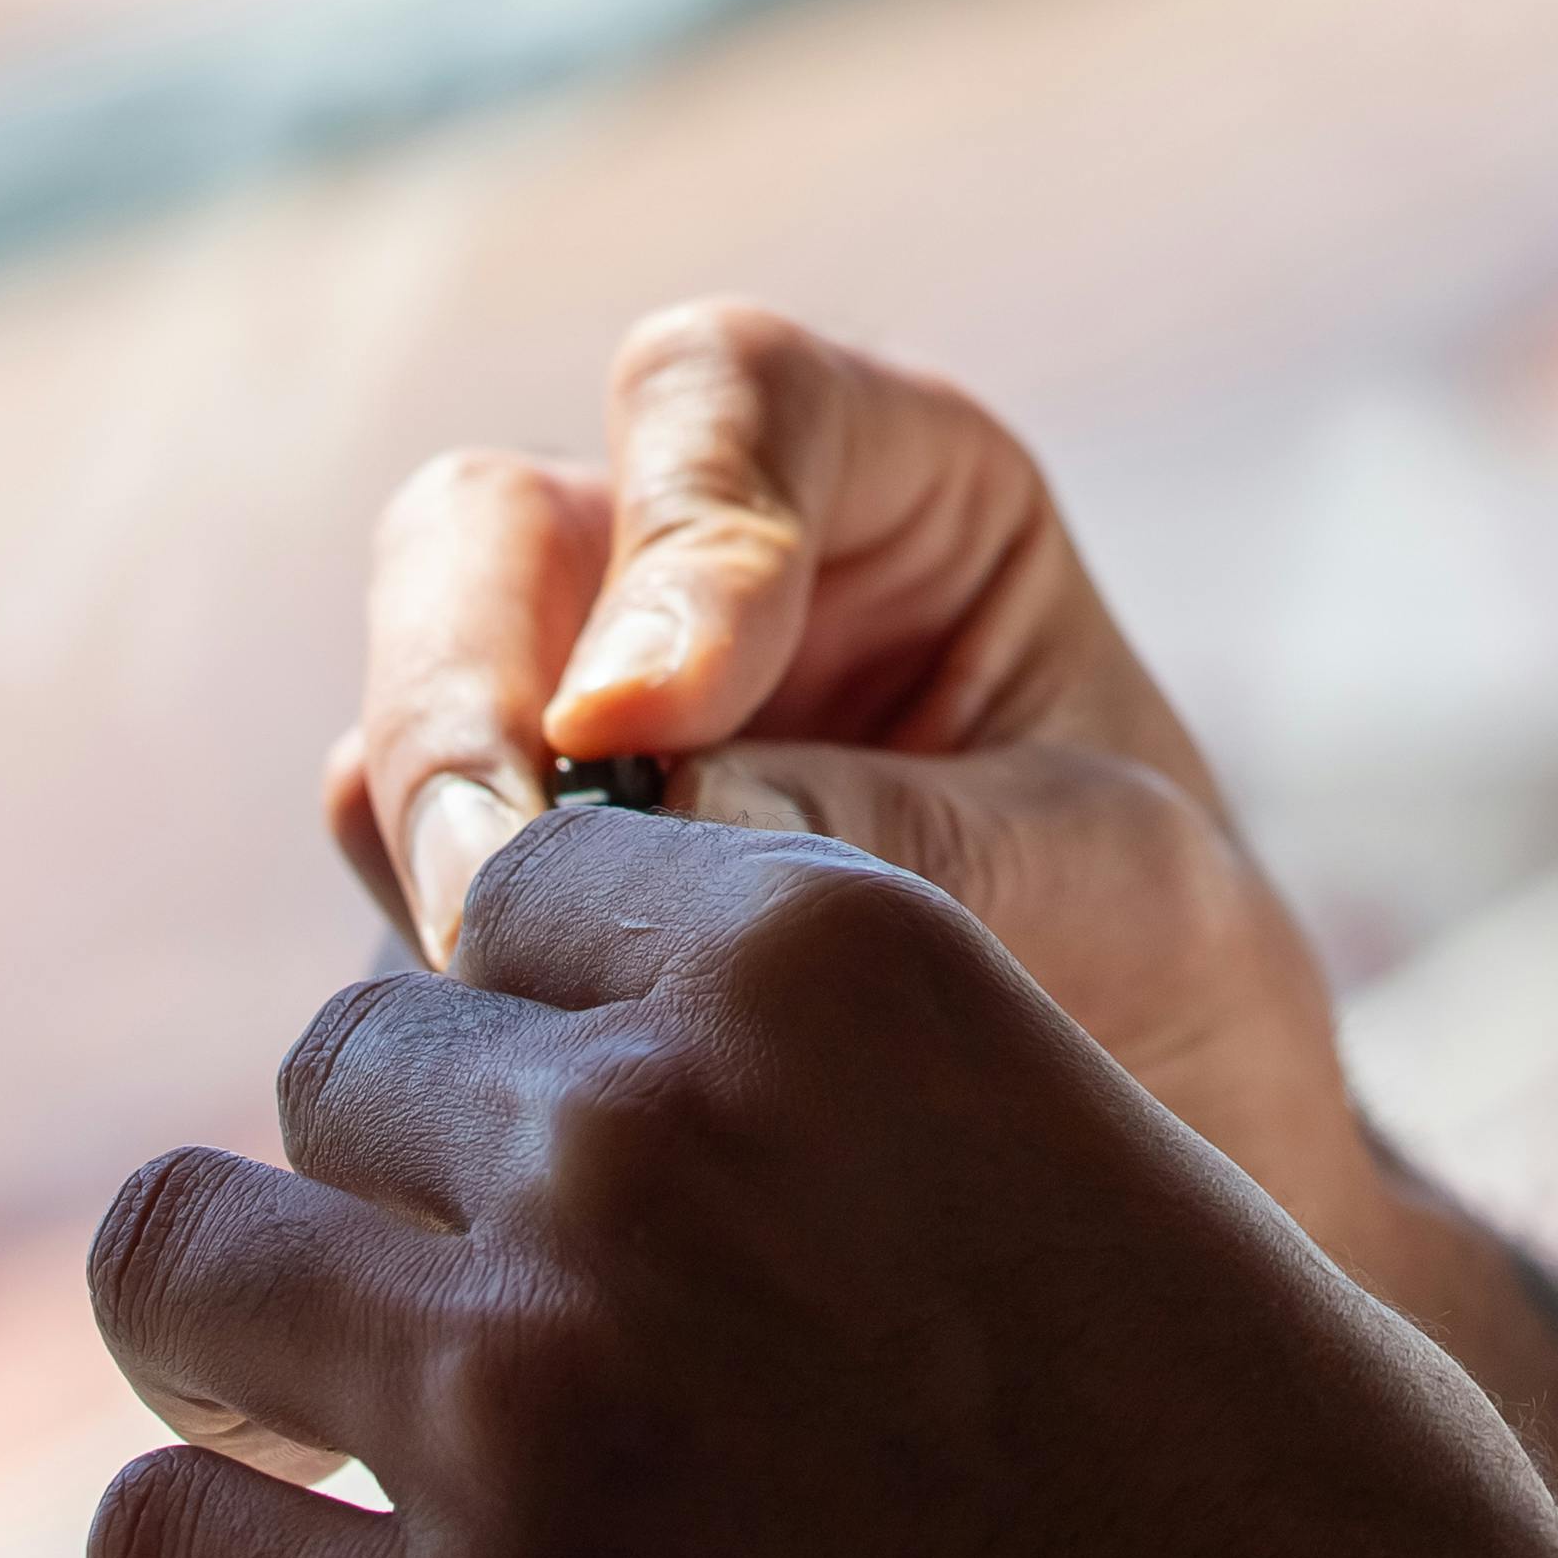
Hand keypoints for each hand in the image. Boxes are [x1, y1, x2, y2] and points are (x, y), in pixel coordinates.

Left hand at [88, 805, 1557, 1557]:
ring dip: (260, 1329)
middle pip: (340, 1065)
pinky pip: (171, 1538)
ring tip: (356, 1421)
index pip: (505, 888)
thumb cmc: (1245, 1469)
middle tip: (509, 1319)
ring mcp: (534, 1408)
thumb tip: (534, 1058)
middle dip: (407, 1178)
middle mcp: (654, 1133)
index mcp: (829, 950)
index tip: (594, 1133)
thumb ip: (799, 1062)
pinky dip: (230, 1552)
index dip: (541, 1019)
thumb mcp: (1043, 1120)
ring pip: (194, 1258)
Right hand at [324, 301, 1557, 1515]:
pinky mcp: (504, 909)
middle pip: (483, 536)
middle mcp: (691, 577)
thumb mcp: (1110, 882)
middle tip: (491, 895)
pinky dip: (424, 993)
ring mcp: (571, 739)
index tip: (650, 717)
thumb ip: (905, 827)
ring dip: (428, 858)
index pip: (718, 391)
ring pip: (402, 723)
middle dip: (462, 704)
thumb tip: (660, 809)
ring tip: (508, 1019)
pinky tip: (502, 1104)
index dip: (666, 529)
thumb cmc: (1167, 968)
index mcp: (881, 482)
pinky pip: (390, 913)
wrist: (1162, 1167)